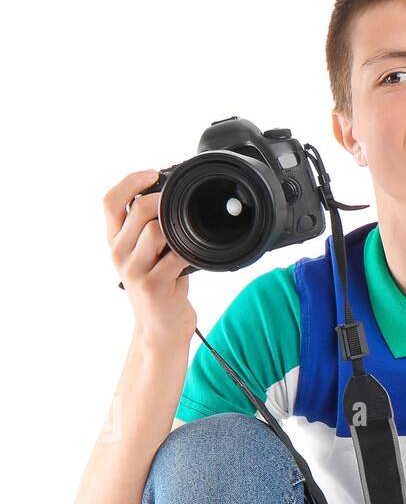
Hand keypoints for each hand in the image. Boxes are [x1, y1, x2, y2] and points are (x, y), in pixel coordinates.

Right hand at [104, 169, 196, 346]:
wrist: (161, 330)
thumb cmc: (161, 288)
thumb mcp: (148, 256)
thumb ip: (150, 230)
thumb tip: (171, 200)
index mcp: (115, 241)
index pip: (110, 201)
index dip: (130, 181)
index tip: (152, 173)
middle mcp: (119, 254)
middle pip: (138, 210)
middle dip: (163, 202)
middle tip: (180, 207)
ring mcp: (133, 270)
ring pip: (155, 230)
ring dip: (177, 228)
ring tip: (187, 236)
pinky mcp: (152, 285)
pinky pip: (175, 257)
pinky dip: (190, 252)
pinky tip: (197, 255)